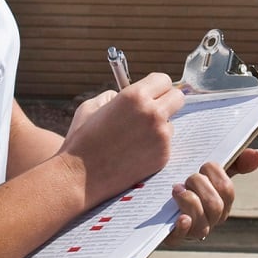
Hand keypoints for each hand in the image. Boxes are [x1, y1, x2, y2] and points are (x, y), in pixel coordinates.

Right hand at [58, 73, 184, 206]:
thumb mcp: (94, 106)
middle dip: (167, 101)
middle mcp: (152, 113)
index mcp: (135, 96)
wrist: (79, 177)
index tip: (152, 93)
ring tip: (134, 138)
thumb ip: (117, 95)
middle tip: (153, 110)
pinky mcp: (163, 156)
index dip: (156, 87)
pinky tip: (135, 153)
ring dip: (160, 126)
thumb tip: (132, 93)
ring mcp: (160, 136)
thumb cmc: (82, 140)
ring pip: (171, 123)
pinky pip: (166, 143)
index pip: (164, 80)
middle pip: (178, 97)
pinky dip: (155, 146)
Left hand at [162, 148, 257, 245]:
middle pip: (215, 205)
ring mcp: (194, 230)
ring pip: (202, 222)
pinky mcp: (175, 237)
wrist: (157, 193)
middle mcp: (212, 219)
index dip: (214, 174)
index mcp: (223, 202)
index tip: (203, 164)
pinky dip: (183, 227)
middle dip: (199, 185)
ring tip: (176, 189)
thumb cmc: (190, 181)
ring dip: (189, 201)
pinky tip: (180, 217)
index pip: (227, 189)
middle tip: (187, 177)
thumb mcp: (210, 170)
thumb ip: (235, 161)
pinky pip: (182, 237)